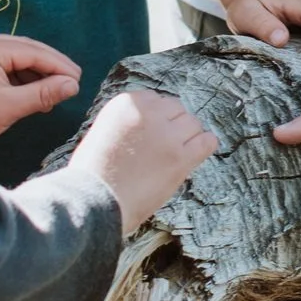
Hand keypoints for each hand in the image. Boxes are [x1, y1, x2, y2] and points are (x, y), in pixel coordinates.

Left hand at [0, 35, 80, 149]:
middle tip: (71, 81)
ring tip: (51, 92)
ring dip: (33, 73)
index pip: (33, 52)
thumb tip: (73, 86)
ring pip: (13, 56)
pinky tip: (31, 91)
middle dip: (48, 67)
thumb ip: (44, 93)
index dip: (58, 66)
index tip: (77, 79)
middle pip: (24, 49)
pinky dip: (17, 75)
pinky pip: (0, 62)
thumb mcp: (10, 107)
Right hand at [70, 89, 219, 231]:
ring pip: (193, 123)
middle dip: (172, 125)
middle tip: (164, 146)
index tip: (151, 133)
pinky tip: (194, 155)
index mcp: (127, 103)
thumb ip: (127, 121)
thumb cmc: (92, 173)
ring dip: (187, 137)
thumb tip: (149, 123)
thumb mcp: (103, 131)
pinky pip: (207, 142)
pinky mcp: (181, 158)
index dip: (156, 117)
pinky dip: (204, 146)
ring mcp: (167, 135)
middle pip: (176, 108)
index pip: (155, 99)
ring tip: (175, 155)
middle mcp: (149, 113)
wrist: (94, 201)